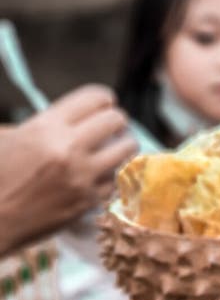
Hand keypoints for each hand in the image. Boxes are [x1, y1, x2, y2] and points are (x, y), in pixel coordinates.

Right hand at [0, 85, 137, 254]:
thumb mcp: (9, 138)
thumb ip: (42, 124)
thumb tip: (71, 118)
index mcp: (47, 126)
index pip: (95, 97)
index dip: (104, 99)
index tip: (105, 104)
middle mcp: (69, 149)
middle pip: (116, 120)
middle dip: (117, 121)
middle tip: (112, 127)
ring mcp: (83, 177)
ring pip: (127, 150)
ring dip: (124, 146)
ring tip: (116, 148)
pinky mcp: (90, 201)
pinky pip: (118, 180)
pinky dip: (114, 174)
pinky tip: (104, 174)